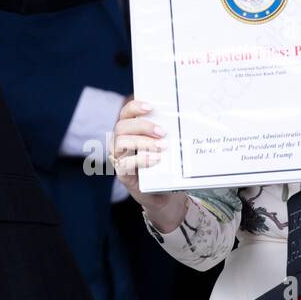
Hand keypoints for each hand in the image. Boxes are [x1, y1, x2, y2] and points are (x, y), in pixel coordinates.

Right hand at [112, 98, 186, 230]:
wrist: (162, 192)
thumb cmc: (163, 165)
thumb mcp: (165, 146)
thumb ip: (166, 134)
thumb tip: (182, 120)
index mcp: (128, 131)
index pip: (125, 113)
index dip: (134, 107)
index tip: (150, 107)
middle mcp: (119, 142)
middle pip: (122, 126)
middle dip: (143, 126)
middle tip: (162, 132)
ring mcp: (118, 157)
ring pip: (121, 143)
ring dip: (143, 142)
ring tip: (161, 147)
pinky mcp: (122, 173)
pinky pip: (125, 164)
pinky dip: (141, 159)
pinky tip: (156, 159)